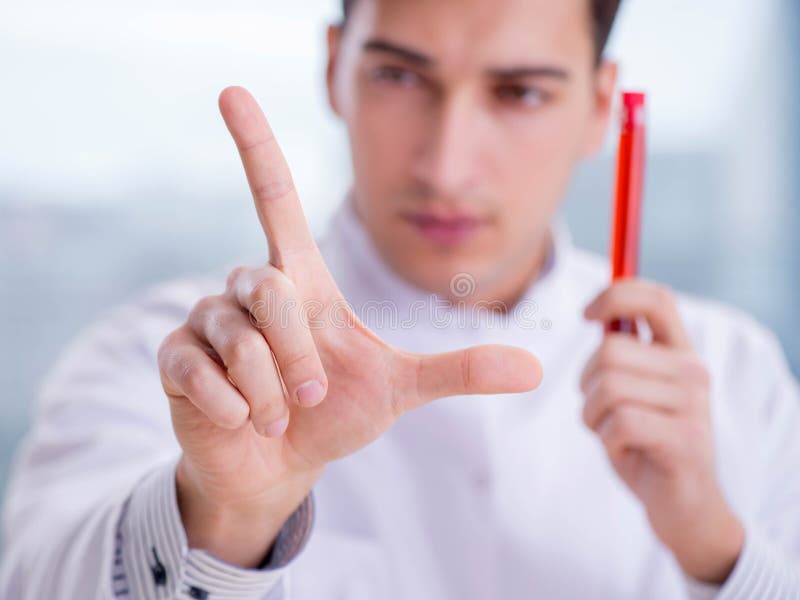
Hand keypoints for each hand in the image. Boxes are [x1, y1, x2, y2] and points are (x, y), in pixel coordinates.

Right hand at [156, 86, 542, 567]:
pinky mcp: (176, 358)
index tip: (232, 92)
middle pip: (268, 288)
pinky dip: (232, 407)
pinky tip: (240, 419)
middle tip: (312, 393)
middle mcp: (250, 288)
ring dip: (269, 390)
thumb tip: (537, 367)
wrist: (280, 463)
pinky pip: (198, 370)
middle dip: (298, 354)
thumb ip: (459, 369)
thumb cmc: (333, 413)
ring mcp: (208, 321)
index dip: (256, 145)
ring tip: (277, 413)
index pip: (274, 198)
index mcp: (301, 280)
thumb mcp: (400, 387)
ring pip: (238, 339)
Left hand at [581, 279, 743, 583]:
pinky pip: (619, 423)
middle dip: (585, 383)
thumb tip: (596, 314)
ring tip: (610, 431)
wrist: (684, 506)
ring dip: (592, 415)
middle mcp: (693, 371)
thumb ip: (622, 355)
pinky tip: (623, 449)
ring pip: (608, 387)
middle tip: (599, 411)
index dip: (615, 295)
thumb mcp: (635, 390)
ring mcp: (692, 405)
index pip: (656, 298)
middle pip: (609, 351)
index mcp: (681, 352)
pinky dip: (606, 438)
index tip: (585, 315)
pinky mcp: (684, 440)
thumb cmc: (647, 441)